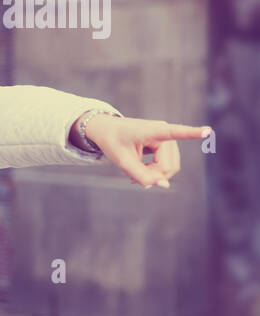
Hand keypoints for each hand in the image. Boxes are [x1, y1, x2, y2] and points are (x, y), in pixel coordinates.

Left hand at [76, 113, 210, 188]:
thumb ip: (141, 175)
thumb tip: (165, 185)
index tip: (208, 131)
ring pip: (170, 166)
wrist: (107, 129)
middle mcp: (164, 132)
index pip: (175, 133)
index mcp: (152, 130)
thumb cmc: (113, 142)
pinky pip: (167, 164)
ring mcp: (167, 138)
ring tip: (134, 177)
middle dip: (154, 176)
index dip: (192, 133)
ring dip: (155, 175)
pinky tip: (139, 174)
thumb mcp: (122, 162)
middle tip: (133, 180)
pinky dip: (155, 172)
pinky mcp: (167, 143)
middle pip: (170, 165)